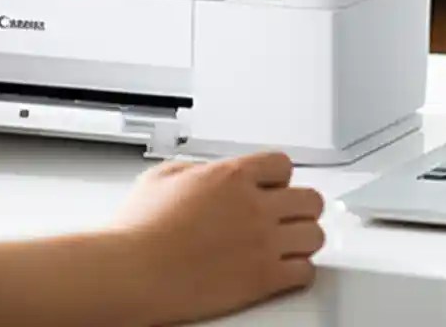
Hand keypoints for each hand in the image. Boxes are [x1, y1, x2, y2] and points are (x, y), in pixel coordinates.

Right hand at [115, 152, 325, 324]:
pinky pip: (305, 272)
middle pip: (310, 200)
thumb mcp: (161, 177)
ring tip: (291, 245)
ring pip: (314, 235)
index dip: (279, 178)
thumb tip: (208, 172)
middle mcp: (254, 206)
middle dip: (300, 208)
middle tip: (289, 217)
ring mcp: (262, 243)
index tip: (275, 188)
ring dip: (304, 240)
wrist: (131, 272)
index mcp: (231, 176)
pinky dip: (299, 272)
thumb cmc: (137, 231)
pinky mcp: (262, 279)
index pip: (283, 165)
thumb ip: (195, 169)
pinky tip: (286, 271)